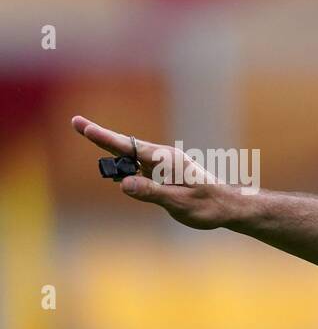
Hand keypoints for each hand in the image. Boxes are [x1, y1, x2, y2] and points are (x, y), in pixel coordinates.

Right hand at [71, 115, 237, 229]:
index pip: (128, 148)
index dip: (103, 137)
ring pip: (131, 160)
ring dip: (114, 157)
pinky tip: (125, 178)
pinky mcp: (164, 175)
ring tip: (98, 146)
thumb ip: (152, 192)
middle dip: (102, 137)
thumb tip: (124, 184)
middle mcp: (163, 159)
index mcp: (166, 161)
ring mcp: (163, 166)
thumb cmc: (208, 206)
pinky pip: (140, 169)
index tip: (82, 125)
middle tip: (76, 122)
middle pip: (125, 148)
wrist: (230, 206)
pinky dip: (127, 170)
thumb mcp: (179, 203)